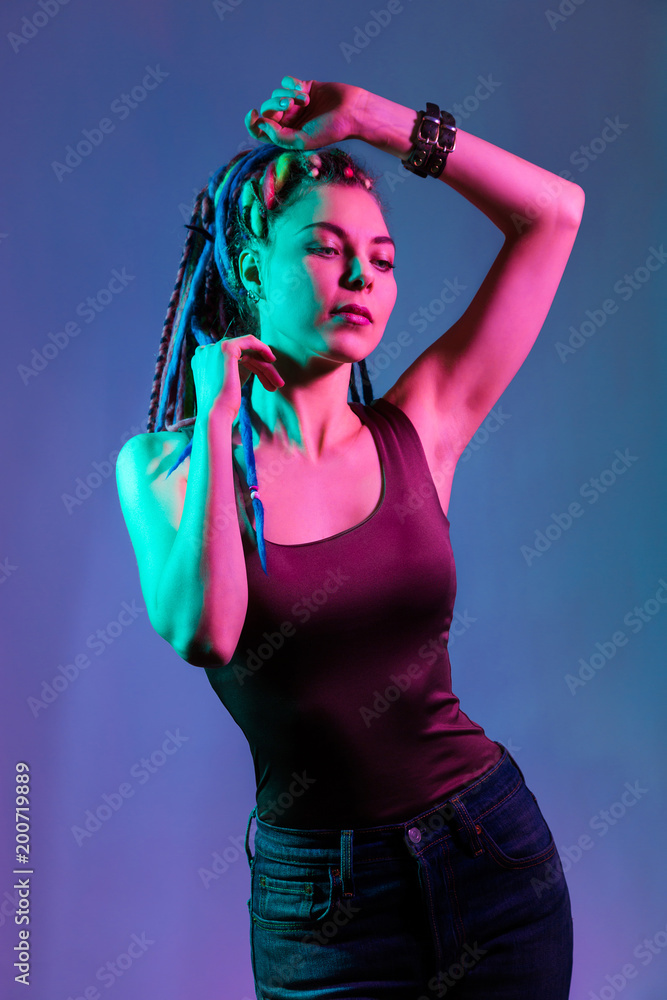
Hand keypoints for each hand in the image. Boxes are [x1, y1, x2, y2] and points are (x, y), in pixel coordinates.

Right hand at [191, 335, 283, 422]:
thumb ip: (236, 370)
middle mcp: (206, 350)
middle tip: (276, 384)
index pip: (232, 358)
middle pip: (242, 354)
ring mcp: (215, 348)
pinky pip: (249, 341)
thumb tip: (252, 362)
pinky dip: (262, 348)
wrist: (216, 414)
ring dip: (265, 366)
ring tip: (279, 384)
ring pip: (248, 351)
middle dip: (260, 368)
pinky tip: (272, 360)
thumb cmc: (223, 405)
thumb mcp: (229, 384)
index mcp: (203, 359)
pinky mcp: (226, 348)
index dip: (252, 366)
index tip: (265, 379)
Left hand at [244, 75, 366, 149]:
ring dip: (288, 95)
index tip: (253, 114)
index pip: (262, 130)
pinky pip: (286, 82)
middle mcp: (289, 120)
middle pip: (267, 109)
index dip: (252, 123)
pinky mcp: (303, 88)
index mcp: (287, 135)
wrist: (352, 112)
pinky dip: (292, 85)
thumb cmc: (331, 130)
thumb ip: (279, 137)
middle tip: (289, 106)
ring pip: (276, 94)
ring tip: (305, 101)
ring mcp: (295, 103)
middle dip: (274, 106)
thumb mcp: (303, 141)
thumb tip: (261, 124)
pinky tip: (304, 91)